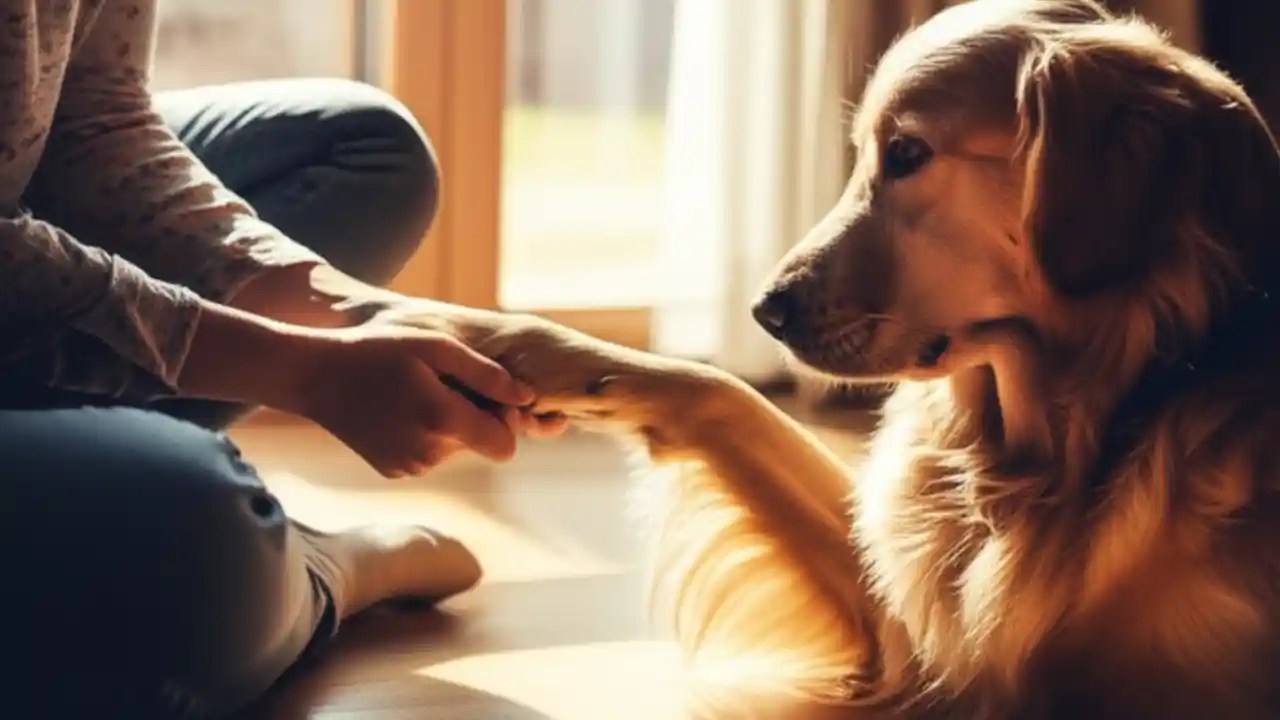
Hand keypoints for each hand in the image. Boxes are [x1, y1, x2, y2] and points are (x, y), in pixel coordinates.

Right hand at [287, 324, 538, 476]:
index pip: (506, 446)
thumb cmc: (378, 351)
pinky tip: (400, 409)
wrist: (315, 376)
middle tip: (446, 385)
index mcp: (444, 422)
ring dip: (449, 426)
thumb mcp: (436, 347)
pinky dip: (426, 436)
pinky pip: (429, 456)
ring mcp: (409, 467)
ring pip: (456, 450)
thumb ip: (487, 374)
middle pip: (481, 445)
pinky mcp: (393, 471)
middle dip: (475, 419)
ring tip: (417, 392)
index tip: (487, 395)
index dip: (506, 421)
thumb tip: (528, 398)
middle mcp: (429, 454)